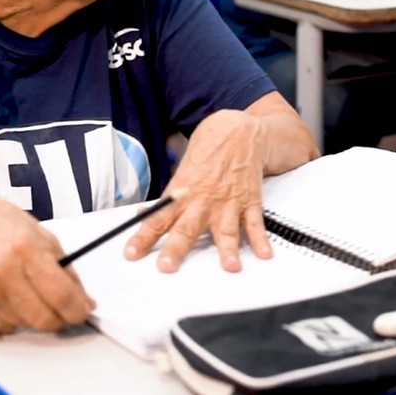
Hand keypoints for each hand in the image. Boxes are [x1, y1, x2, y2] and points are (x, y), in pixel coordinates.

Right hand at [0, 195, 94, 334]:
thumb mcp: (42, 235)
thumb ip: (66, 269)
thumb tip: (83, 299)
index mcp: (25, 248)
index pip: (60, 294)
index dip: (77, 309)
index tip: (83, 311)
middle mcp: (2, 271)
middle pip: (42, 317)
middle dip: (60, 319)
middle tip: (64, 310)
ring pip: (24, 325)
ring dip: (36, 317)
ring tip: (33, 295)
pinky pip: (3, 326)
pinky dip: (14, 319)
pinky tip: (13, 299)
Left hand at [126, 110, 270, 272]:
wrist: (237, 130)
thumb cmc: (208, 149)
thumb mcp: (182, 171)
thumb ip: (170, 197)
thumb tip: (147, 213)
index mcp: (183, 193)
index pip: (158, 219)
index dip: (143, 237)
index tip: (131, 253)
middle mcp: (204, 201)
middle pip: (186, 228)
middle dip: (176, 248)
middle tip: (168, 266)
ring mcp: (227, 202)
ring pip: (225, 230)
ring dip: (227, 249)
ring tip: (230, 265)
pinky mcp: (249, 201)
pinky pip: (254, 223)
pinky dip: (260, 239)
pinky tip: (264, 253)